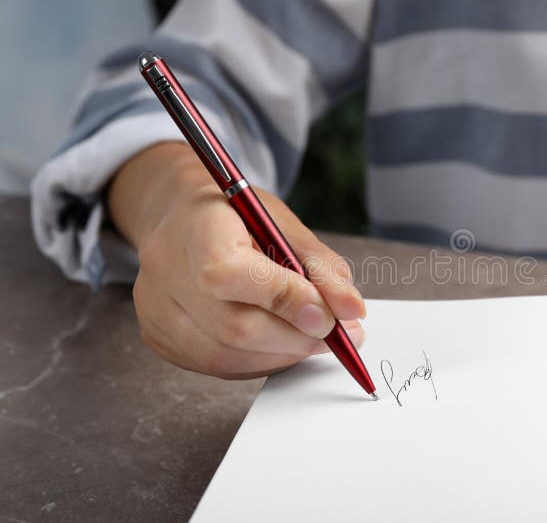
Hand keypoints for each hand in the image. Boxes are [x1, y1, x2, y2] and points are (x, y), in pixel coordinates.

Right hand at [108, 142, 364, 377]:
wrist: (183, 220)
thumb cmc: (238, 219)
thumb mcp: (284, 224)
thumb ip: (321, 268)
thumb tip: (351, 312)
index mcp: (195, 228)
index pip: (230, 274)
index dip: (284, 300)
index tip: (330, 318)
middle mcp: (164, 271)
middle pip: (234, 327)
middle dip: (298, 338)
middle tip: (340, 336)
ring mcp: (155, 310)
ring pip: (228, 357)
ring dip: (284, 354)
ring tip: (314, 338)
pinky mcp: (159, 337)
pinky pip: (218, 367)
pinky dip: (260, 361)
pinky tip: (280, 343)